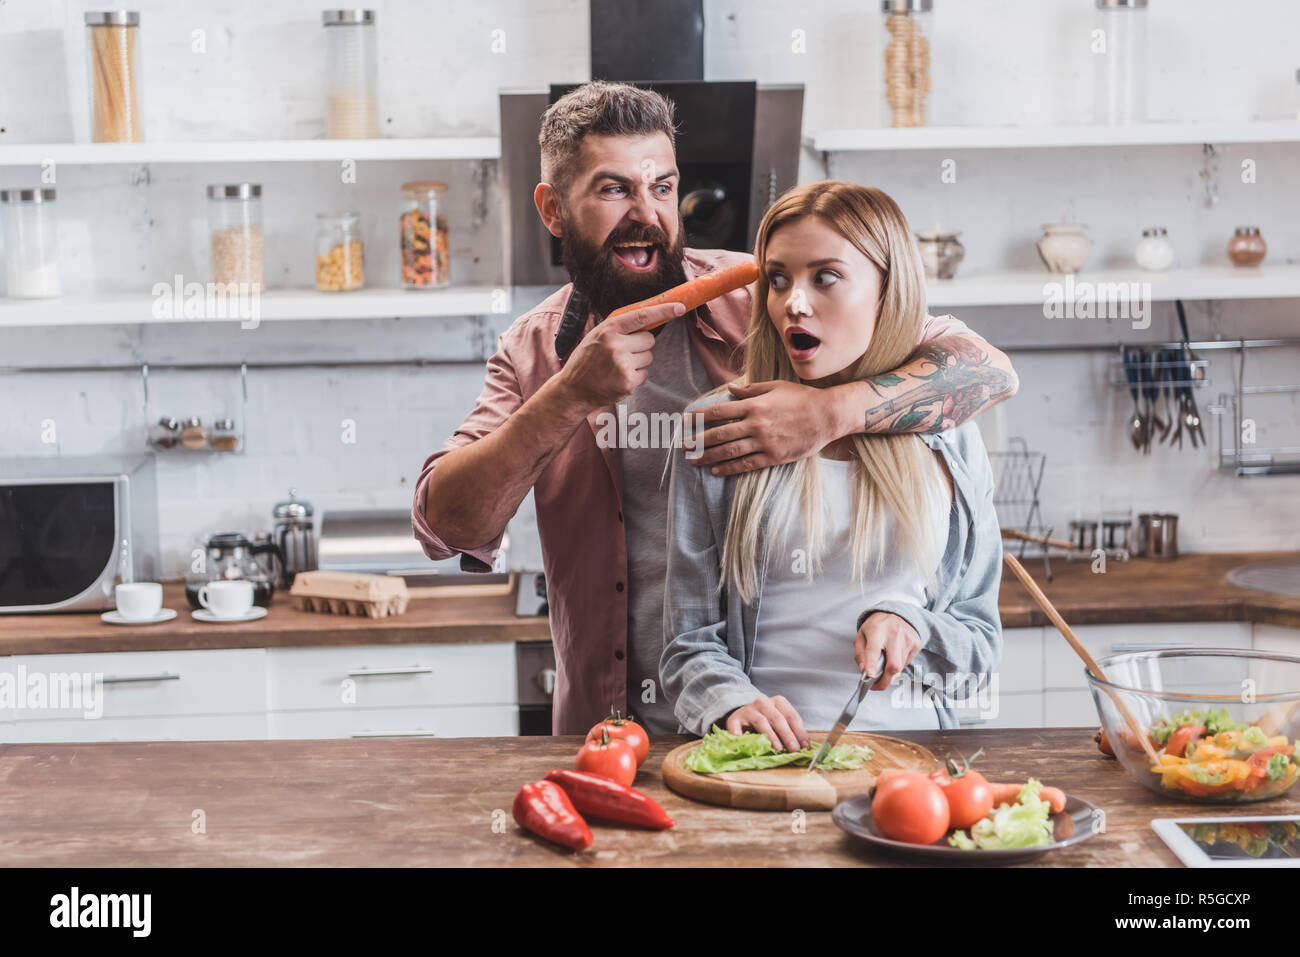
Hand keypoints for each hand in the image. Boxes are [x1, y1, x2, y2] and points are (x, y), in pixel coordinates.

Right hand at [555, 302, 684, 411]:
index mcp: (608, 329)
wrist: (573, 389)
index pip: (642, 316)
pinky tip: (618, 378)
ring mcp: (623, 365)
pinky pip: (645, 374)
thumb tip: (650, 317)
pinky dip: (635, 376)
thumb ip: (620, 327)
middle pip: (650, 339)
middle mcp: (616, 345)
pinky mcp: (628, 383)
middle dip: (641, 345)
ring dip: (638, 361)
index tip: (680, 307)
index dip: (663, 310)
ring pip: (648, 357)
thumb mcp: (597, 335)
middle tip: (622, 353)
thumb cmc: (586, 360)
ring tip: (617, 366)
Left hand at [685, 380, 838, 474]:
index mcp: (754, 405)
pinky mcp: (773, 456)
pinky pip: (747, 464)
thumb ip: (750, 390)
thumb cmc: (801, 398)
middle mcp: (756, 424)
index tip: (685, 422)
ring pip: (730, 452)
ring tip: (694, 461)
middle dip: (698, 441)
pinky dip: (730, 468)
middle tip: (683, 446)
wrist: (827, 416)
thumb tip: (730, 390)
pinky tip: (716, 471)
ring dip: (708, 457)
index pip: (718, 411)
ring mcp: (764, 442)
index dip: (698, 417)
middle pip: (719, 434)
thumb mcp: (775, 387)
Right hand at [725, 695, 808, 752]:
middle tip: (794, 749)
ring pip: (761, 721)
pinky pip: (737, 727)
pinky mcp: (734, 719)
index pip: (791, 716)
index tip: (805, 746)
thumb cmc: (765, 721)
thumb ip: (790, 731)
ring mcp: (748, 710)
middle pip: (778, 718)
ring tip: (778, 749)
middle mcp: (763, 703)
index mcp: (778, 702)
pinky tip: (745, 743)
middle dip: (788, 735)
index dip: (799, 732)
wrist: (741, 715)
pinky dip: (740, 735)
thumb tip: (804, 747)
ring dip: (771, 736)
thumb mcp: (779, 721)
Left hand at [854, 612, 921, 690]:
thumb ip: (860, 654)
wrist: (896, 613)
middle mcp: (894, 634)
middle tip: (876, 685)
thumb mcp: (861, 636)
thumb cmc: (877, 626)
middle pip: (893, 664)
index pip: (874, 650)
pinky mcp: (916, 644)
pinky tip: (894, 654)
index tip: (870, 675)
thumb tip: (864, 671)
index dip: (871, 665)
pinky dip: (898, 664)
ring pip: (900, 666)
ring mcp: (907, 639)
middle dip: (885, 680)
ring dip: (890, 670)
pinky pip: (906, 663)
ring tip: (884, 660)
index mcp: (877, 630)